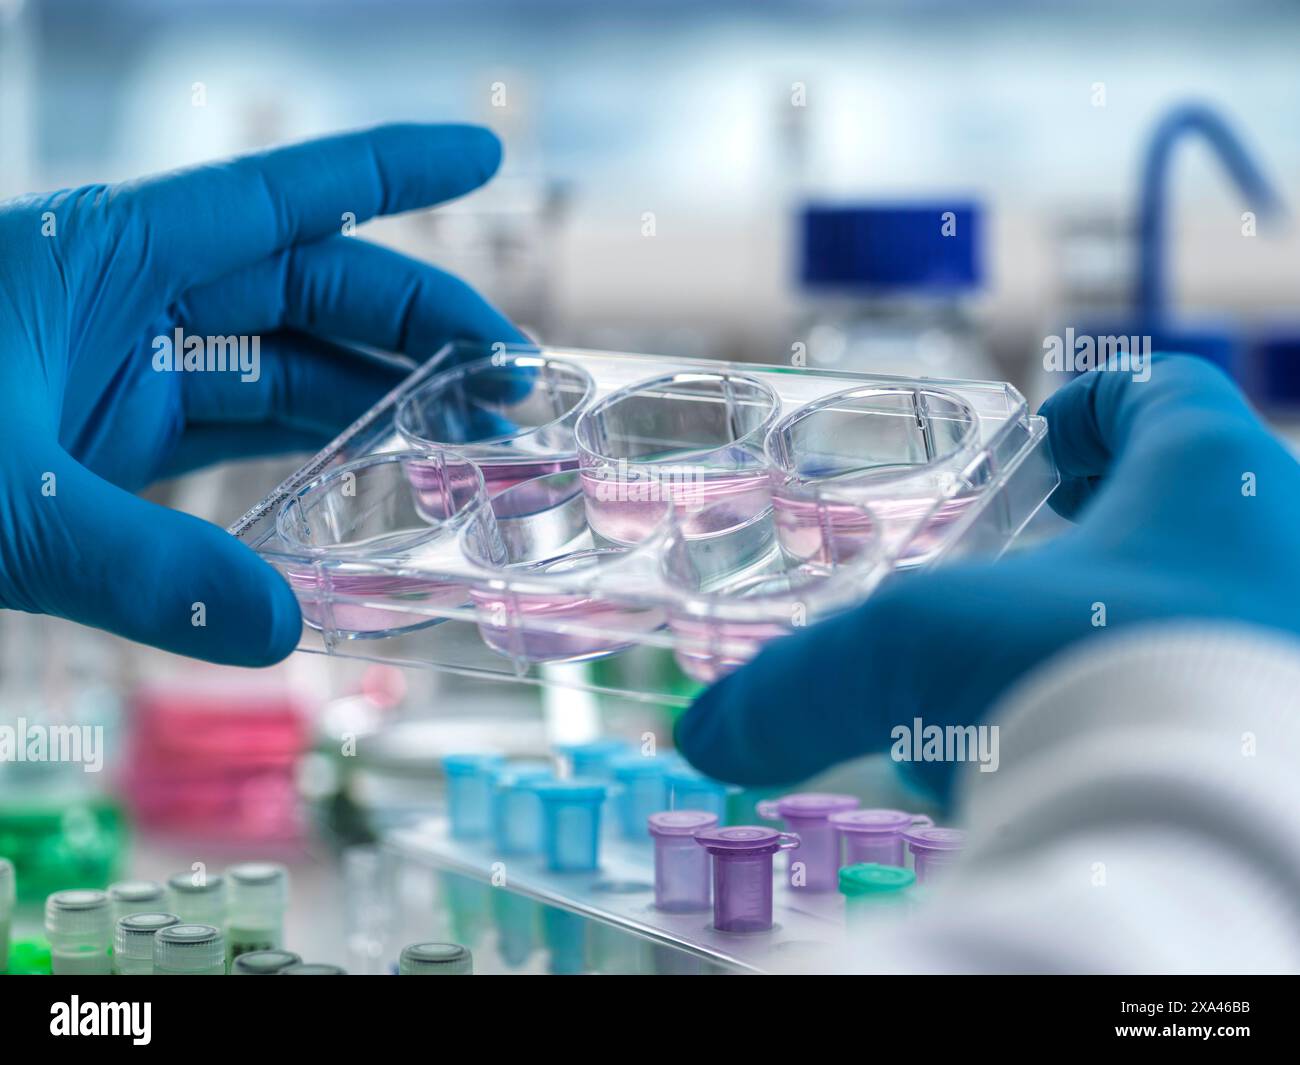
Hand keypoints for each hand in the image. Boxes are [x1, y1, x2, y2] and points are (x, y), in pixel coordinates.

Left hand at [0, 124, 523, 664]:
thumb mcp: (0, 498)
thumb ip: (141, 566)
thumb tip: (279, 631)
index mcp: (111, 257)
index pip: (282, 194)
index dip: (390, 168)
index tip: (483, 150)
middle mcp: (134, 301)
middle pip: (316, 286)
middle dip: (423, 325)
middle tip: (516, 383)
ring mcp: (128, 372)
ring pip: (291, 366)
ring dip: (383, 402)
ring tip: (471, 447)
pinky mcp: (117, 440)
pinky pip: (244, 436)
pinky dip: (313, 461)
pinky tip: (371, 491)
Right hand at [676, 355, 1299, 790]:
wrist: (1228, 837)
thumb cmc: (1091, 676)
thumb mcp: (915, 655)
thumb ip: (800, 687)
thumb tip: (705, 736)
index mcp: (1213, 474)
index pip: (1164, 392)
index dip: (1087, 413)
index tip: (1032, 460)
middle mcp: (1286, 546)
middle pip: (1190, 511)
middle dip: (1094, 550)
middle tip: (1012, 594)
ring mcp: (1294, 632)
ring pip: (1211, 612)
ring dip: (1119, 642)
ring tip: (1027, 701)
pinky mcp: (1288, 732)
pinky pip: (1229, 700)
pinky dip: (1154, 722)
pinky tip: (1081, 776)